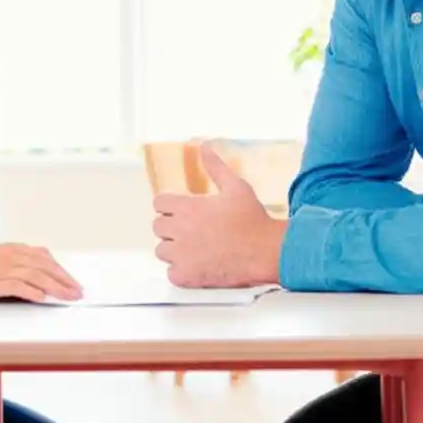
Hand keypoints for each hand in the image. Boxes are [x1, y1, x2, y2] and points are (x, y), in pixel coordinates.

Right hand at [0, 244, 82, 302]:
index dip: (61, 270)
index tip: (73, 281)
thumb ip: (12, 262)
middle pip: (45, 267)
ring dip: (56, 287)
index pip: (44, 258)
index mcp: (12, 249)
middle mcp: (10, 256)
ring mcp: (2, 269)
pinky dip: (32, 291)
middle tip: (78, 291)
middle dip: (65, 279)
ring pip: (36, 276)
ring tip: (69, 296)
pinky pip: (17, 286)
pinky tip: (43, 298)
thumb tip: (31, 272)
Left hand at [152, 143, 285, 287]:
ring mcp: (182, 255)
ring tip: (197, 249)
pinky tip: (198, 265)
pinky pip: (171, 273)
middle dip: (172, 228)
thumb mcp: (236, 186)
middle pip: (157, 227)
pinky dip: (181, 271)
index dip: (170, 207)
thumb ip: (216, 167)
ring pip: (162, 251)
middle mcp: (180, 230)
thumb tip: (205, 146)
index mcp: (188, 207)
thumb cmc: (253, 219)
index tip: (184, 213)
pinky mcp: (187, 276)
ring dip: (174, 250)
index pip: (158, 203)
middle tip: (193, 231)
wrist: (266, 251)